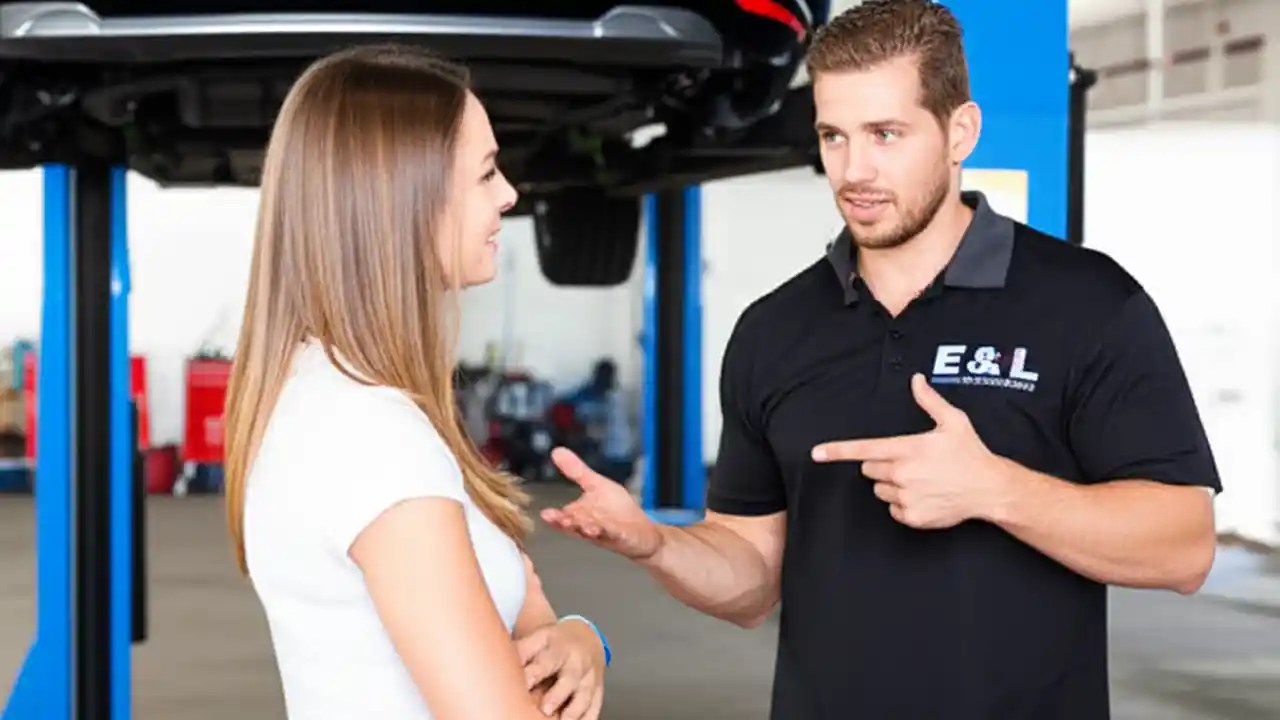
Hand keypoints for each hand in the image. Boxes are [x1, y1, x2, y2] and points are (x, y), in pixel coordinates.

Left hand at [517, 619, 605, 718]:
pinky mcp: (597, 691)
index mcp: (560, 647)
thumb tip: (498, 661)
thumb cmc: (556, 643)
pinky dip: (587, 718)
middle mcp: (577, 662)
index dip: (536, 672)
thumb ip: (522, 650)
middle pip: (570, 678)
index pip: (547, 661)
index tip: (525, 682)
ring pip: (585, 696)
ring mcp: (589, 677)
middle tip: (546, 708)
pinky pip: (595, 707)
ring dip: (575, 710)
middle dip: (558, 694)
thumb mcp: (539, 638)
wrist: (586, 638)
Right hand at [542, 448, 662, 560]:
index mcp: (580, 514)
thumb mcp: (596, 485)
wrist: (642, 531)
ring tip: (586, 526)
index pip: (564, 516)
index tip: (546, 514)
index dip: (555, 517)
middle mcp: (588, 526)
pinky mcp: (622, 536)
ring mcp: (605, 533)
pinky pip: (616, 534)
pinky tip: (610, 528)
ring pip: (594, 531)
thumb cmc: (616, 509)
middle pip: (576, 525)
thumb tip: (556, 450)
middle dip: (571, 523)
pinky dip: (612, 532)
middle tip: (565, 520)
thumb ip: (577, 471)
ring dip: (589, 529)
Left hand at [811, 373, 1008, 528]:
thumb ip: (929, 401)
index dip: (837, 451)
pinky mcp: (912, 516)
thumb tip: (916, 380)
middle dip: (881, 465)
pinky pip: (892, 509)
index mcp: (907, 449)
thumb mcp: (954, 422)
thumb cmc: (970, 453)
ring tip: (919, 479)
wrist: (989, 489)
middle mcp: (902, 473)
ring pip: (879, 490)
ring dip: (891, 485)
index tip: (816, 453)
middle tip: (908, 462)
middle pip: (869, 470)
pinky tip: (924, 495)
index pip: (864, 449)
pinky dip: (902, 504)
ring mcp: (906, 497)